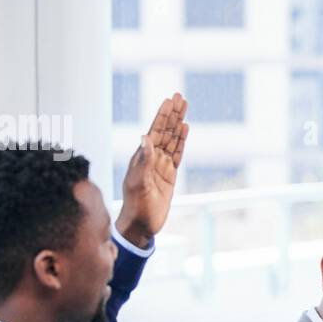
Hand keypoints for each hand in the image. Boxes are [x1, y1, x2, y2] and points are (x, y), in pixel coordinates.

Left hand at [115, 93, 188, 247]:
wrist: (141, 225)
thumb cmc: (136, 206)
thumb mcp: (138, 183)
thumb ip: (143, 161)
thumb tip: (145, 137)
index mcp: (142, 157)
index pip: (155, 131)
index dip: (162, 115)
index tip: (169, 100)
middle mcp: (152, 158)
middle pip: (165, 131)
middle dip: (172, 114)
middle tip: (180, 96)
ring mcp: (161, 166)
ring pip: (172, 140)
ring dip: (178, 124)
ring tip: (184, 108)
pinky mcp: (170, 176)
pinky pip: (178, 154)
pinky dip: (182, 141)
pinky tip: (185, 129)